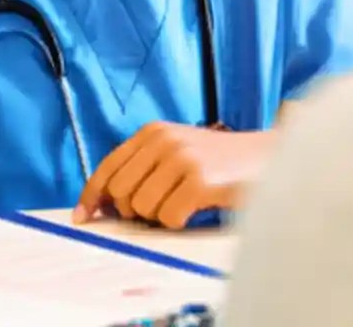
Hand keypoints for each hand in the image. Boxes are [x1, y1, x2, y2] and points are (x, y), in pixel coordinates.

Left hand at [73, 122, 275, 228]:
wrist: (270, 158)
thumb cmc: (221, 163)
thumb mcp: (178, 152)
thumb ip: (144, 169)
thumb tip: (104, 205)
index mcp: (153, 132)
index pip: (108, 167)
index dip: (91, 196)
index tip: (83, 217)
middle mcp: (163, 140)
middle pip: (120, 193)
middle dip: (134, 210)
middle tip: (161, 207)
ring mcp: (182, 159)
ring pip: (142, 208)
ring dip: (161, 216)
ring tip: (185, 203)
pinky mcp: (200, 181)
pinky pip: (168, 218)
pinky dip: (180, 221)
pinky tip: (199, 207)